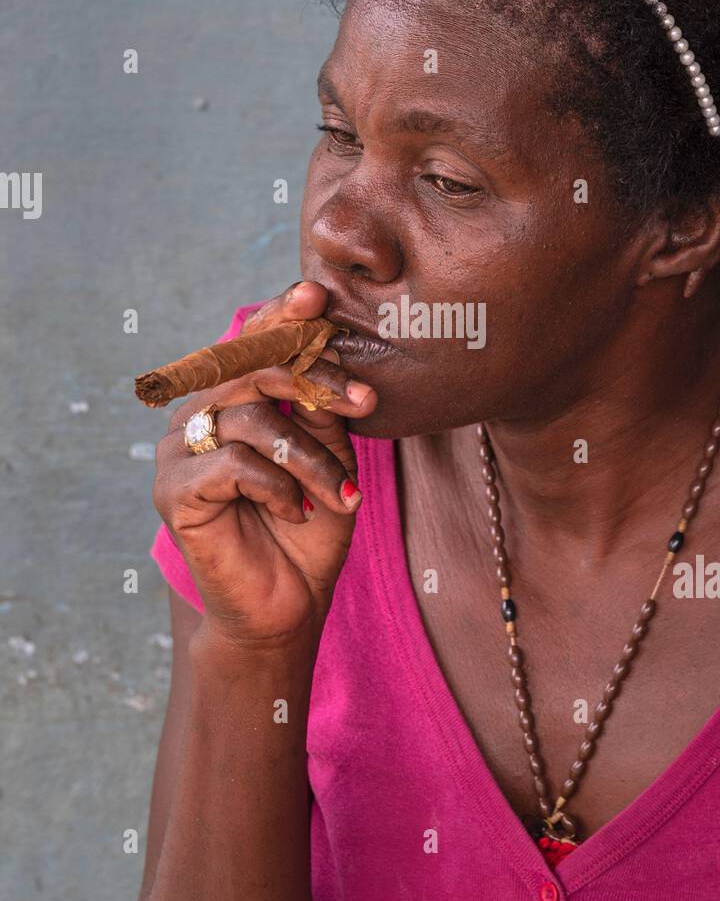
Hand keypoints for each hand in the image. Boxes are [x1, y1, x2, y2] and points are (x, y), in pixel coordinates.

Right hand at [152, 282, 376, 650]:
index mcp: (234, 398)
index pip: (253, 341)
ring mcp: (179, 451)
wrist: (288, 604)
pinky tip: (297, 512)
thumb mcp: (329, 456)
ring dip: (308, 458)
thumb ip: (320, 406)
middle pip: (251, 367)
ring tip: (340, 496)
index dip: (282, 314)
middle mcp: (200, 415)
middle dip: (314, 378)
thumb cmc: (310, 526)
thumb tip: (325, 349)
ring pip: (252, 420)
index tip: (319, 296)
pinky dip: (277, 486)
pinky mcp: (173, 491)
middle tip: (364, 402)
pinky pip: (232, 465)